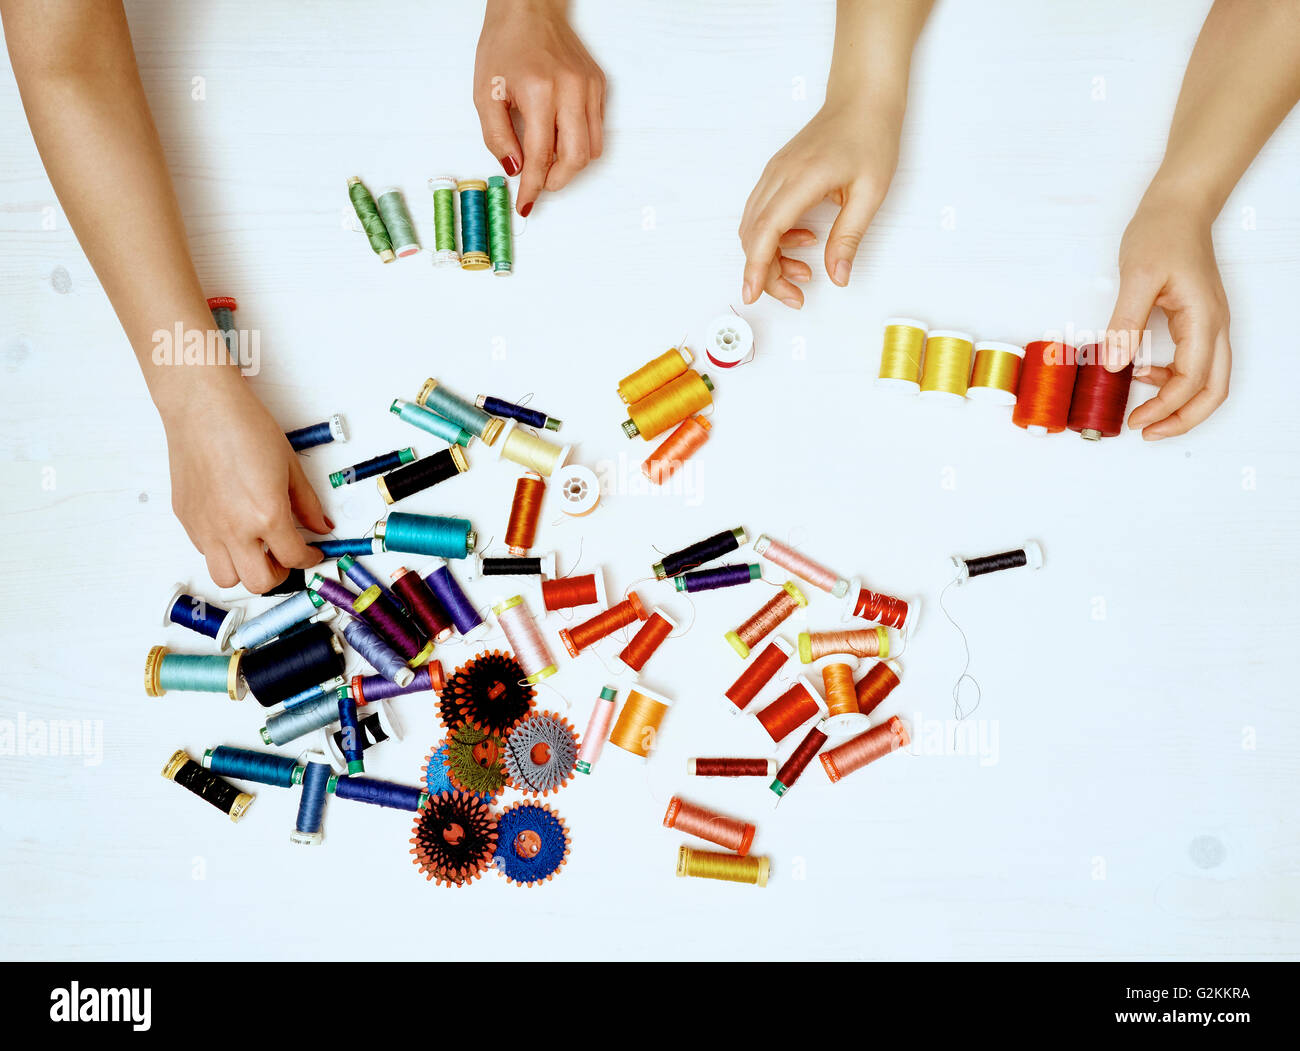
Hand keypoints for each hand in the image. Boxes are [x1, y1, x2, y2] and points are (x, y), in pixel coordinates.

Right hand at [164, 373, 328, 592]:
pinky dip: (222, 550)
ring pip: (226, 578)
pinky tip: (232, 527)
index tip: (311, 553)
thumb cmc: (246, 428)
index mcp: (267, 515)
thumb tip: (321, 526)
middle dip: (279, 574)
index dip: (309, 559)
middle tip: (284, 556)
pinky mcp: (186, 520)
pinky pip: (205, 552)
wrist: (202, 408)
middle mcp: (235, 529)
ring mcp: (206, 528)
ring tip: (256, 549)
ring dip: (245, 570)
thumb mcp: (290, 466)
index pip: (293, 558)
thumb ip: (307, 503)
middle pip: (260, 582)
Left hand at [474, 0, 604, 216]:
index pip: (540, 156)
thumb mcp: (485, 93)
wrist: (529, 9)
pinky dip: (580, 143)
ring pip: (593, 149)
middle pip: (576, 159)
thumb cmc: (505, 46)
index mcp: (539, 92)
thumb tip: (516, 169)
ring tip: (548, 160)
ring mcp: (589, 88)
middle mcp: (570, 91)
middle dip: (556, 181)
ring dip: (571, 165)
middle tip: (539, 183)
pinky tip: (559, 136)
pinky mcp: (599, 85)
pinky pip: (597, 130)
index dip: (532, 187)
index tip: (526, 204)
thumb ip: (497, 136)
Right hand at [739, 97, 902, 307]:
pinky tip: (804, 243)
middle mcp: (778, 176)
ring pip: (754, 228)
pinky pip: (762, 215)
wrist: (863, 99)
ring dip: (770, 258)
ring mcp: (773, 174)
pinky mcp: (776, 175)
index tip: (752, 293)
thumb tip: (836, 276)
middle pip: (754, 237)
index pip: (766, 231)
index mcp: (801, 179)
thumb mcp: (870, 193)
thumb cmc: (870, 137)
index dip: (756, 267)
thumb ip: (848, 237)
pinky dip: (774, 239)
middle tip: (796, 295)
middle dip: (767, 273)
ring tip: (804, 271)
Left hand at [1104, 191, 1231, 439]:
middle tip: (1148, 433)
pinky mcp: (1198, 321)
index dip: (1164, 406)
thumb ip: (1125, 323)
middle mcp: (1214, 326)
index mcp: (1203, 318)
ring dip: (1180, 403)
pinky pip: (1195, 363)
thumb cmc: (1162, 234)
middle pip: (1214, 390)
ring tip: (1143, 413)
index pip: (1191, 378)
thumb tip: (1113, 365)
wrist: (1178, 207)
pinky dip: (1173, 379)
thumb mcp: (1138, 277)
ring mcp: (1210, 324)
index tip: (1135, 420)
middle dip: (1183, 419)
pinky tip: (1142, 375)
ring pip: (1209, 380)